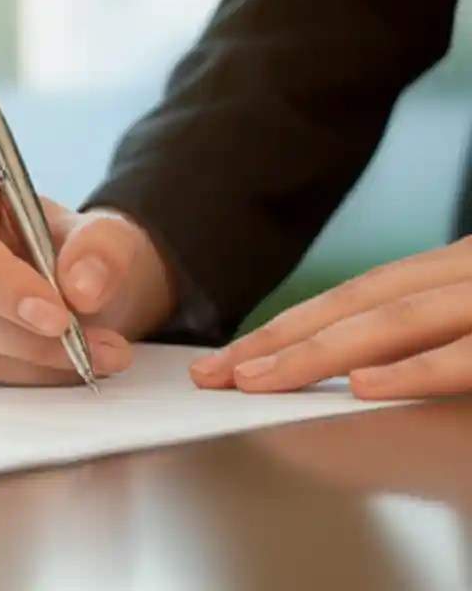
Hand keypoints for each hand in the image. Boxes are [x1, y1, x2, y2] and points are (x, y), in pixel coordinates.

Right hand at [0, 172, 175, 385]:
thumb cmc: (71, 249)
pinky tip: (58, 367)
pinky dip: (18, 378)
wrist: (65, 284)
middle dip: (26, 337)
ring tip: (93, 358)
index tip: (57, 317)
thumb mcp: (104, 234)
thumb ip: (102, 248)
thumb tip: (82, 287)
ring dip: (31, 364)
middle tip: (95, 349)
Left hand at [190, 238, 471, 398]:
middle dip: (275, 339)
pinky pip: (469, 355)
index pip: (357, 297)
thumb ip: (430, 336)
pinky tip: (364, 386)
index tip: (228, 360)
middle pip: (357, 303)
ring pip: (397, 320)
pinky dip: (416, 370)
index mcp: (457, 270)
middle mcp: (469, 274)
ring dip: (318, 351)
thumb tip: (364, 371)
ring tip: (255, 380)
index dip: (286, 327)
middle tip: (211, 374)